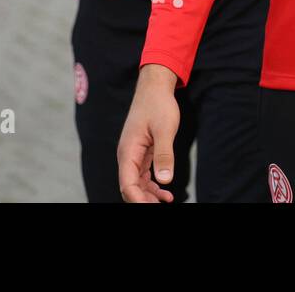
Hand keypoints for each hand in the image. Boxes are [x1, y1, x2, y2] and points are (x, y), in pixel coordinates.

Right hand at [117, 65, 180, 202]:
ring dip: (149, 194)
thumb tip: (165, 180)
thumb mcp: (165, 129)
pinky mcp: (141, 151)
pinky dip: (152, 184)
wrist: (155, 88)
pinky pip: (143, 174)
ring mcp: (133, 154)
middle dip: (143, 199)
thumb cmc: (158, 105)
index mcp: (128, 151)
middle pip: (130, 186)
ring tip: (166, 201)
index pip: (127, 184)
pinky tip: (164, 191)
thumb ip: (164, 154)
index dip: (138, 199)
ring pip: (137, 182)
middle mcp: (127, 155)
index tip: (151, 207)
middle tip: (161, 205)